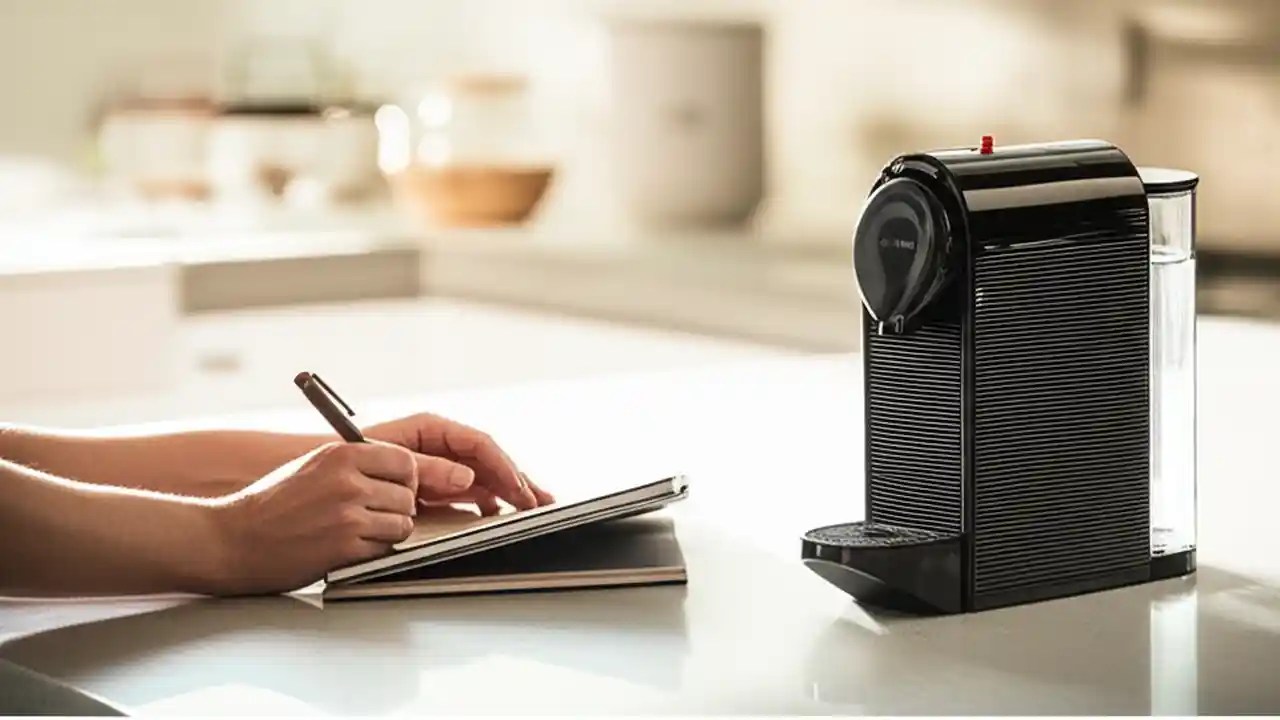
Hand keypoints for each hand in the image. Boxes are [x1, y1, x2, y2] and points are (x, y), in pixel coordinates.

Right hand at [212, 441, 444, 594]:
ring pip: (402, 524)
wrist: (232, 538)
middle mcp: (348, 482)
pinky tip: (349, 548)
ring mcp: (348, 516)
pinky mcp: (345, 548)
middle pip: (407, 496)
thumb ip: (353, 465)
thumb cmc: (269, 504)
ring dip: (388, 533)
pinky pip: (384, 550)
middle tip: (375, 516)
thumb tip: (396, 471)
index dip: (405, 478)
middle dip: (396, 508)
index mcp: (341, 455)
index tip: (397, 487)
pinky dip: (373, 552)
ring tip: (361, 533)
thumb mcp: (313, 465)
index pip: (405, 461)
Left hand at [365, 413, 553, 515]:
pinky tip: (501, 511)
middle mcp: (441, 444)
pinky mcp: (435, 484)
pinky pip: (470, 490)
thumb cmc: (352, 458)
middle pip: (488, 460)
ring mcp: (440, 464)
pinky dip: (490, 500)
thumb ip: (429, 469)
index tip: (516, 487)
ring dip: (510, 490)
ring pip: (484, 476)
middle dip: (516, 479)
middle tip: (539, 501)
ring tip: (532, 505)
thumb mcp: (391, 460)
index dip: (502, 466)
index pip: (479, 444)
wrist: (325, 474)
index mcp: (432, 429)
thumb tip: (467, 478)